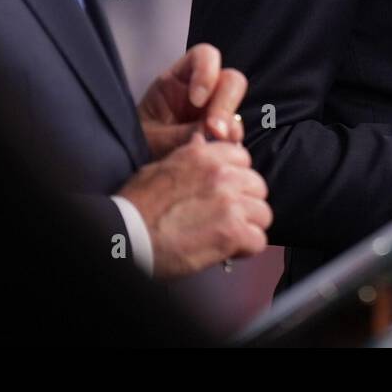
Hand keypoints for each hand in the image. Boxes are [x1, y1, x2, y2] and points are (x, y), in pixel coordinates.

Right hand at [117, 133, 270, 277]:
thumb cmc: (137, 206)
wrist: (128, 234)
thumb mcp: (159, 167)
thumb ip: (187, 154)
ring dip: (249, 227)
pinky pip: (258, 240)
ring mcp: (230, 203)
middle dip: (247, 203)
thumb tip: (200, 139)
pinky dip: (246, 250)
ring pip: (263, 214)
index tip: (228, 192)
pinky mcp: (232, 232)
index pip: (243, 160)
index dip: (238, 178)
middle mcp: (222, 174)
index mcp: (204, 155)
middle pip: (258, 187)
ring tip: (229, 236)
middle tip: (229, 218)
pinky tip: (228, 251)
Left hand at [137, 43, 246, 158]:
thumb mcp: (154, 137)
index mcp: (177, 80)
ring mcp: (214, 116)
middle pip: (231, 82)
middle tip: (214, 131)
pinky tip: (218, 158)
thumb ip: (181, 134)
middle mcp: (201, 93)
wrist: (142, 176)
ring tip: (216, 149)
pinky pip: (236, 138)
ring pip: (237, 111)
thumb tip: (211, 134)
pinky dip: (231, 148)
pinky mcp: (222, 139)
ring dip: (231, 129)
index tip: (197, 100)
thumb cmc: (139, 147)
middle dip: (224, 107)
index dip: (207, 72)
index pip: (204, 56)